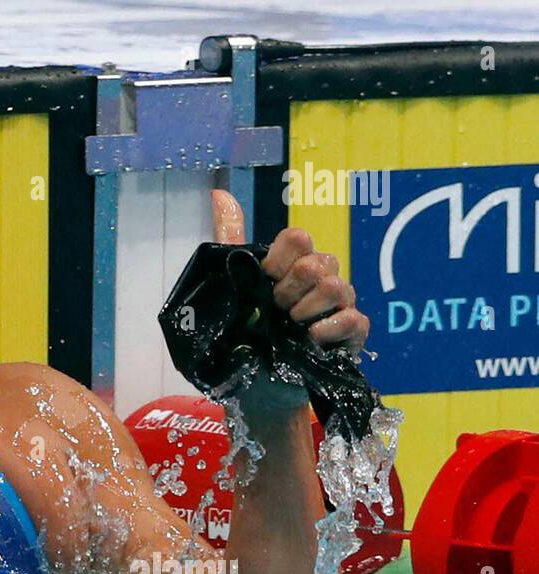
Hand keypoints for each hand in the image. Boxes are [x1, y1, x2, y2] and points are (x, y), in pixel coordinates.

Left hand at [212, 190, 369, 412]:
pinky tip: (310, 339)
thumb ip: (230, 237)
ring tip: (291, 326)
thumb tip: (219, 192)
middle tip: (275, 310)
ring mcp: (341, 303)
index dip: (278, 260)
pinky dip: (329, 329)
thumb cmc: (249, 329)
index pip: (298, 237)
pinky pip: (354, 318)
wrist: (258, 381)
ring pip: (337, 286)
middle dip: (288, 291)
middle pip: (316, 263)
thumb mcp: (233, 283)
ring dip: (306, 309)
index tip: (264, 281)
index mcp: (295, 261)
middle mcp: (322, 276)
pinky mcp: (354, 332)